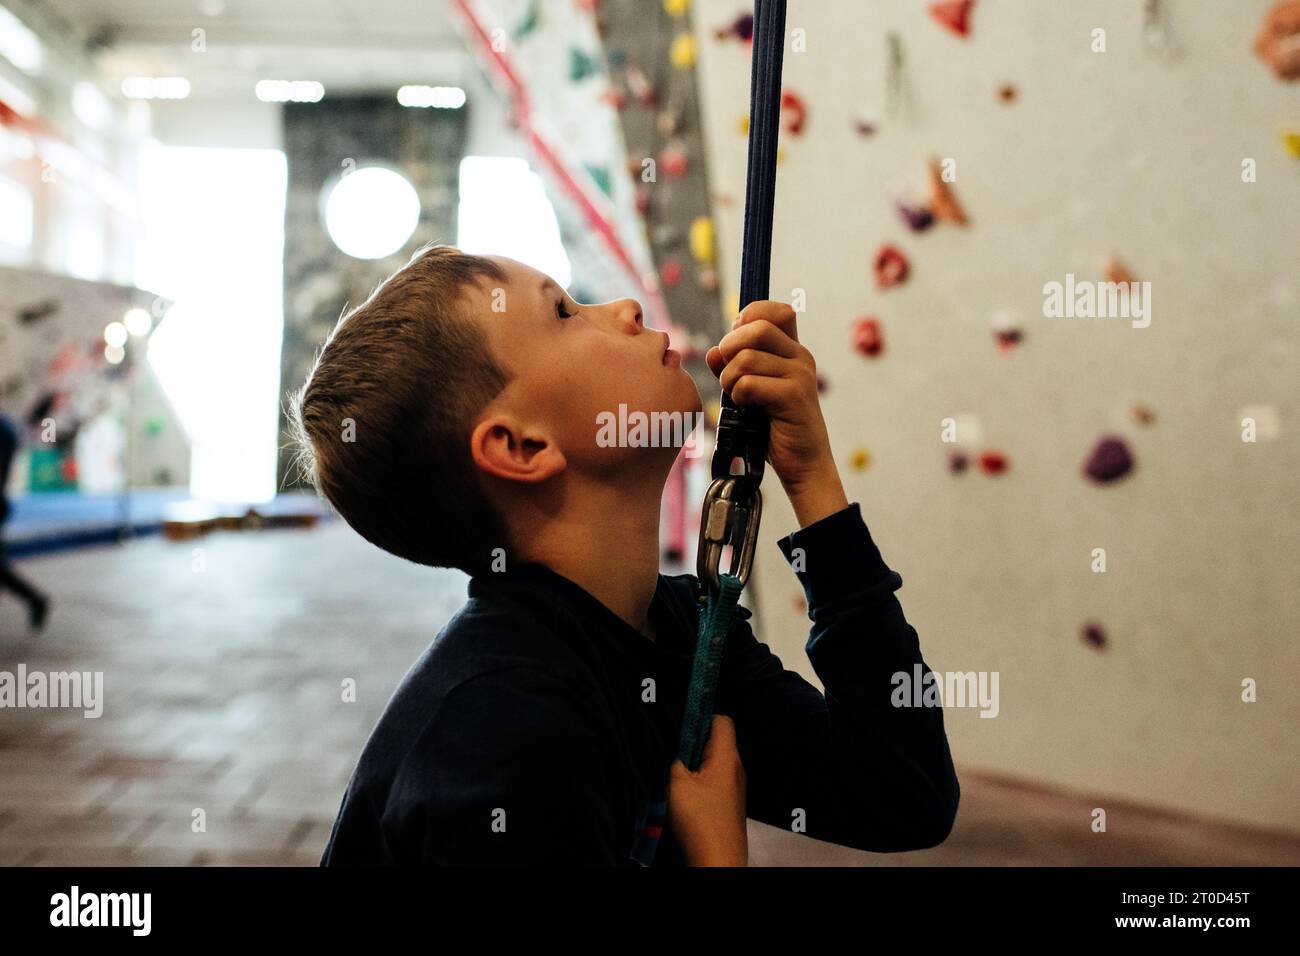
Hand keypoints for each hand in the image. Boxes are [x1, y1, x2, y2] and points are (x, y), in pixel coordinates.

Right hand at [667, 715, 747, 865]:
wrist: (718, 860)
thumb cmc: (701, 820)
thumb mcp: (677, 783)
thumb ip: (674, 758)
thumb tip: (674, 745)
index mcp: (728, 757)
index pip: (722, 720)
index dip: (701, 716)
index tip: (680, 723)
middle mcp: (736, 768)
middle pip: (717, 741)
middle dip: (694, 742)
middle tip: (672, 749)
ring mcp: (735, 787)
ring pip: (714, 762)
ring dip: (695, 763)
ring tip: (676, 771)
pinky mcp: (729, 803)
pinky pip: (714, 780)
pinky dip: (699, 780)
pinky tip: (684, 791)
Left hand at [705, 301, 848, 525]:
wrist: (803, 464)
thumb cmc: (774, 428)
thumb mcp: (750, 391)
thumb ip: (733, 368)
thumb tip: (714, 351)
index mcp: (791, 349)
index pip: (775, 309)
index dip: (747, 317)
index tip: (735, 344)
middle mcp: (799, 356)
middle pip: (756, 327)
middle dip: (730, 348)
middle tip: (728, 375)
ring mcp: (800, 374)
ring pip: (747, 358)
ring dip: (730, 379)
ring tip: (736, 397)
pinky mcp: (794, 396)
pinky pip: (750, 383)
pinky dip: (739, 396)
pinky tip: (747, 408)